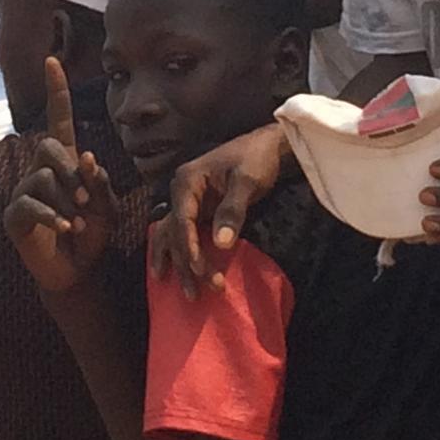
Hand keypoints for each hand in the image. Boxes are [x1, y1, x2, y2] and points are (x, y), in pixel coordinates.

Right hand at [4, 57, 112, 294]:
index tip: (51, 60)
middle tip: (87, 202)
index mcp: (64, 161)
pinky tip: (66, 230)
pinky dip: (53, 218)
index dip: (56, 90)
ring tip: (78, 223)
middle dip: (71, 173)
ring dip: (67, 202)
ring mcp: (23, 192)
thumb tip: (85, 157)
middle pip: (48, 147)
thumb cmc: (92, 233)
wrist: (78, 271)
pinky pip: (30, 204)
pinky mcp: (14, 215)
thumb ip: (99, 180)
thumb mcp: (106, 205)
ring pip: (42, 177)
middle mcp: (39, 170)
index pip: (59, 119)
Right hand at [150, 122, 288, 297]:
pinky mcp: (198, 210)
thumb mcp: (247, 181)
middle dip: (186, 263)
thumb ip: (232, 210)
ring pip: (175, 237)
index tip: (199, 269)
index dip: (190, 246)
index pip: (182, 219)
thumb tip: (221, 244)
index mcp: (187, 181)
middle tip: (196, 293)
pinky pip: (183, 235)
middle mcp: (181, 192)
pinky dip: (179, 253)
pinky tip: (171, 273)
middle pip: (176, 233)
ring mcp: (188, 202)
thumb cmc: (257, 159)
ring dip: (179, 264)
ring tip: (186, 293)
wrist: (267, 146)